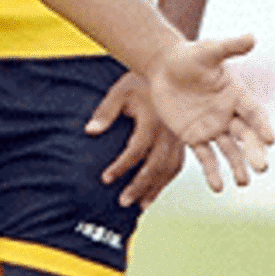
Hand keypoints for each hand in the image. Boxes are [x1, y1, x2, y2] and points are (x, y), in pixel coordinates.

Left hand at [85, 70, 184, 208]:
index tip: (106, 178)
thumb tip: (89, 131)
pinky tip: (156, 191)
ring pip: (168, 170)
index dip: (121, 166)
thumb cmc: (139, 79)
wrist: (168, 69)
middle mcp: (169, 133)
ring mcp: (179, 138)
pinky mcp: (185, 140)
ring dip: (154, 189)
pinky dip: (167, 181)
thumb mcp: (119, 91)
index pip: (136, 150)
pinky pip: (177, 165)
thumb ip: (105, 112)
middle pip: (154, 167)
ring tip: (140, 205)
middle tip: (122, 202)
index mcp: (152, 121)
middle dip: (138, 186)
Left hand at [145, 34, 274, 192]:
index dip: (261, 125)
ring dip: (237, 166)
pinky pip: (206, 156)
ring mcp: (214, 128)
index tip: (270, 139)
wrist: (162, 66)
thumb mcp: (208, 50)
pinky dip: (212, 172)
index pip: (253, 113)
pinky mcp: (194, 136)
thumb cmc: (188, 56)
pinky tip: (217, 187)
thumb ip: (229, 47)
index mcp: (237, 96)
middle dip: (254, 152)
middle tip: (261, 167)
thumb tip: (252, 36)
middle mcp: (230, 115)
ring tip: (242, 181)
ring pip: (229, 151)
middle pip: (246, 137)